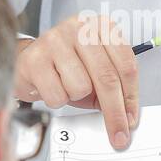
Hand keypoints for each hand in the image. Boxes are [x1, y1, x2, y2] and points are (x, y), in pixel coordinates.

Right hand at [15, 14, 138, 151]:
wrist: (28, 62)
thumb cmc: (66, 67)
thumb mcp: (95, 71)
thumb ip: (114, 87)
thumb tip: (126, 118)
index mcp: (101, 27)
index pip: (126, 65)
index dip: (131, 98)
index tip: (131, 120)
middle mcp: (79, 28)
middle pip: (107, 78)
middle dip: (114, 112)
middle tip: (118, 133)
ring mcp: (55, 40)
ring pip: (81, 87)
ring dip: (76, 97)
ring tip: (67, 86)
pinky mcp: (35, 59)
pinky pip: (57, 95)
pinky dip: (57, 99)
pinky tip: (52, 87)